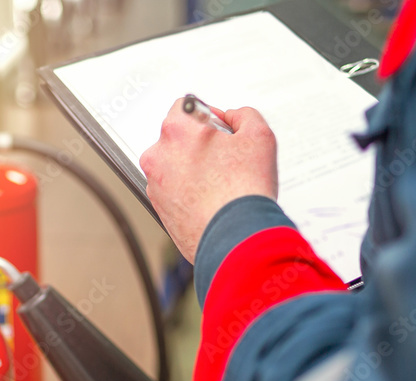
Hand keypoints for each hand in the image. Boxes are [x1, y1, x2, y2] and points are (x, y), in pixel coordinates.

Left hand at [140, 101, 277, 263]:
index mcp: (177, 130)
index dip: (208, 116)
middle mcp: (158, 155)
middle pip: (178, 138)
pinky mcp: (158, 209)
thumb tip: (233, 118)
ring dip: (193, 170)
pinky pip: (173, 191)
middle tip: (225, 160)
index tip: (220, 131)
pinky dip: (188, 192)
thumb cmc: (244, 190)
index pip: (185, 107)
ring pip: (175, 166)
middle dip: (199, 145)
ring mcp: (155, 184)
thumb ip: (243, 115)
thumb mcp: (259, 135)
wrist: (236, 238)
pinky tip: (210, 200)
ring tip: (220, 184)